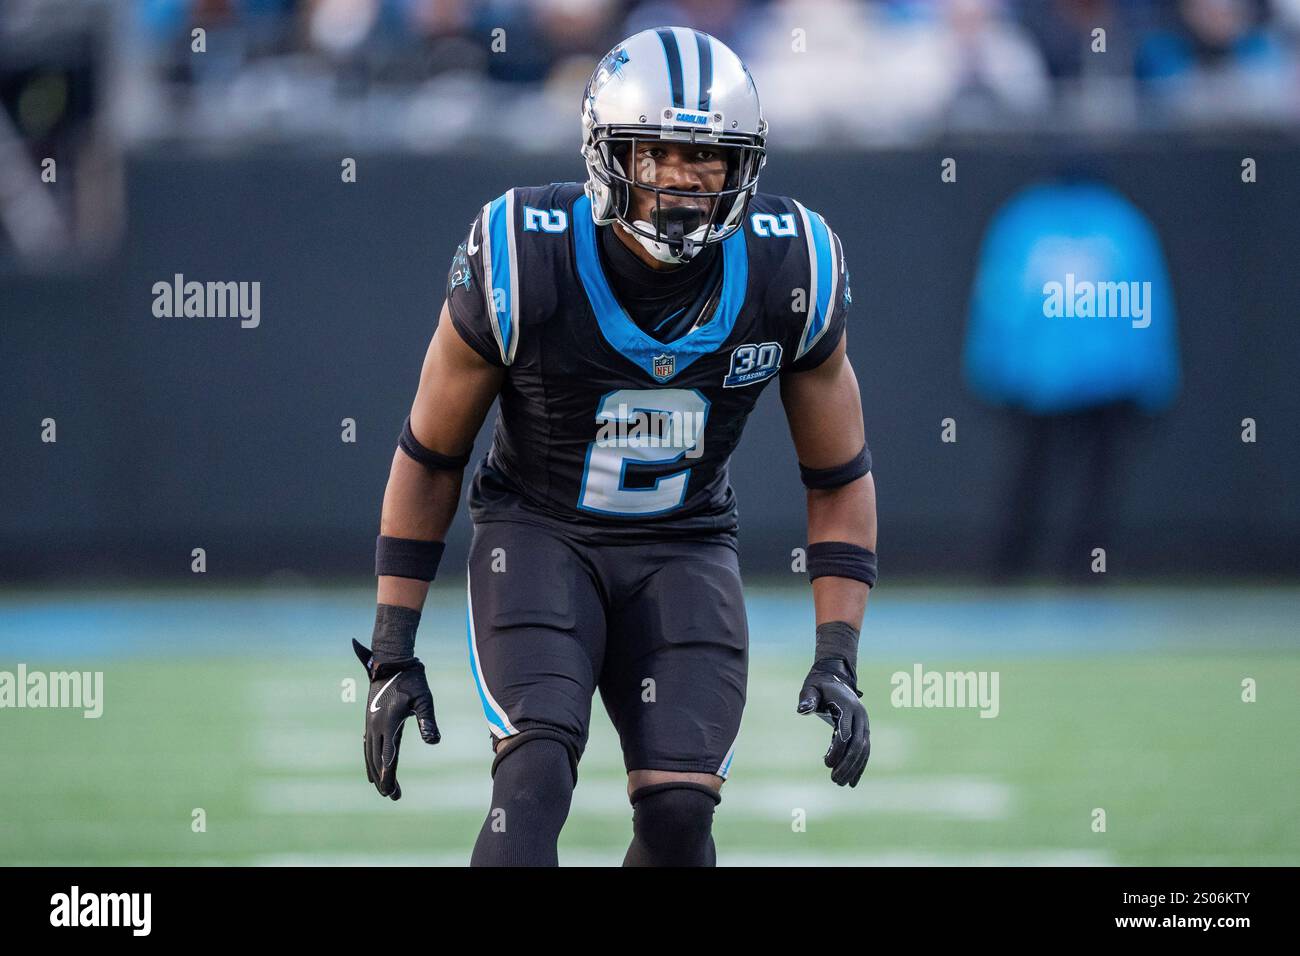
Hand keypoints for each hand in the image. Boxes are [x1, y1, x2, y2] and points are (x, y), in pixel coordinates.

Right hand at [352, 638, 439, 799]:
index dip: (389, 775)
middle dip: (383, 779)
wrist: (392, 662)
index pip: (388, 756)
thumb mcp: (424, 700)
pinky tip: (373, 769)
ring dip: (376, 772)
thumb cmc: (413, 680)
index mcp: (388, 723)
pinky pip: (367, 745)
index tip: (391, 792)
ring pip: (369, 754)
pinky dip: (369, 759)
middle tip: (392, 797)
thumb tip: (434, 742)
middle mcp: (375, 726)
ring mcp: (370, 723)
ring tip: (385, 789)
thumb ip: (427, 721)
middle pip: (377, 759)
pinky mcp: (370, 720)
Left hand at [796, 658, 869, 787]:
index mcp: (848, 707)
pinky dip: (860, 765)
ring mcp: (864, 723)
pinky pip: (865, 750)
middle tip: (835, 780)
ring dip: (854, 768)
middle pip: (858, 745)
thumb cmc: (819, 685)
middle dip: (847, 764)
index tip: (826, 763)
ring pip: (864, 750)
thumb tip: (802, 710)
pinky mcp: (864, 729)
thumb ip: (807, 699)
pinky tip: (853, 780)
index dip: (837, 750)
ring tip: (841, 783)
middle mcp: (860, 716)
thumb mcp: (810, 689)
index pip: (845, 733)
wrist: (836, 677)